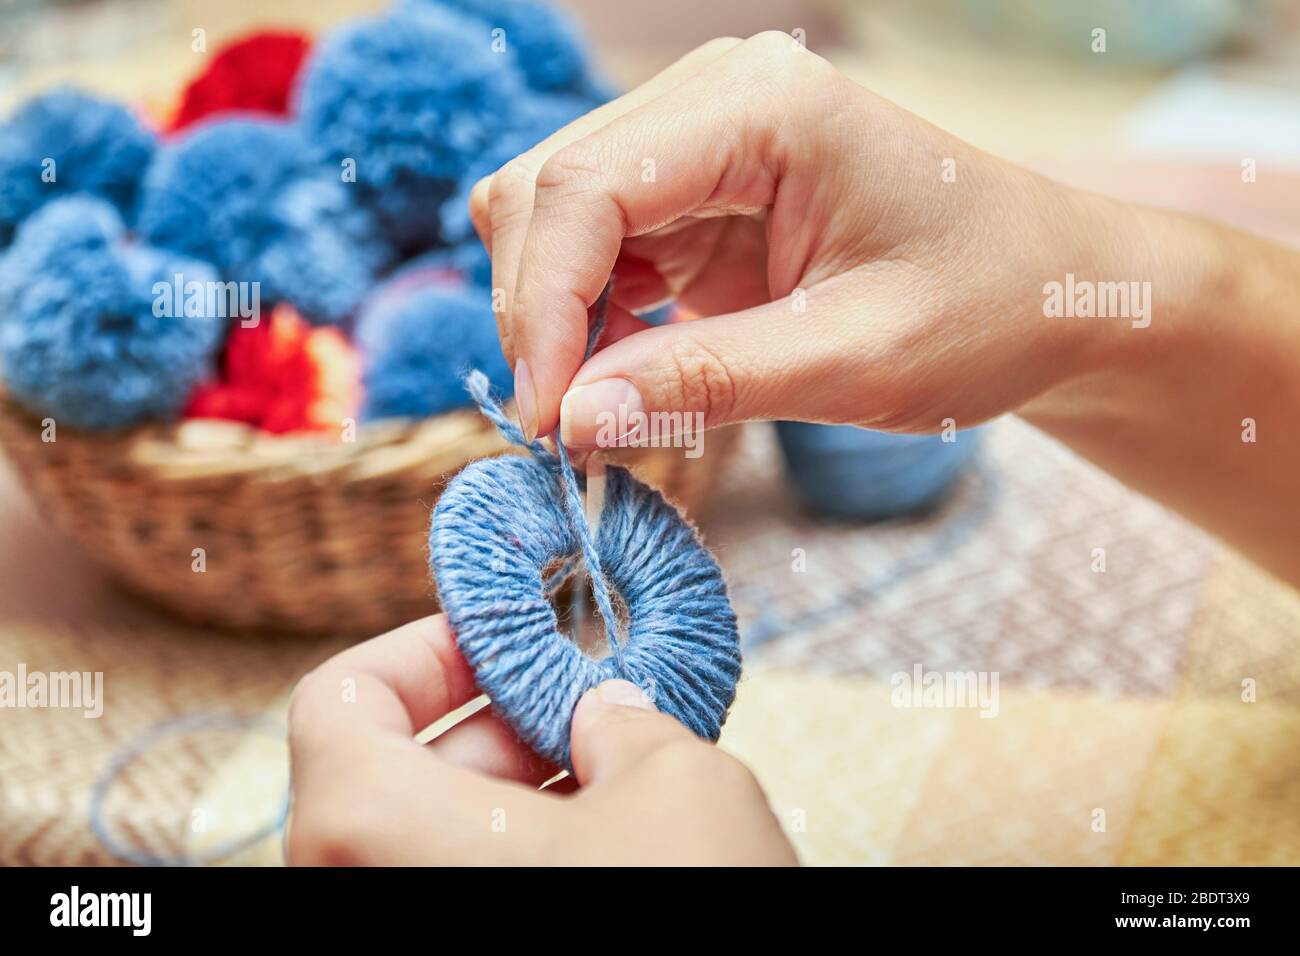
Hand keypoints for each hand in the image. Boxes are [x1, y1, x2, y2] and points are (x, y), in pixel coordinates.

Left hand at [286, 615, 796, 865]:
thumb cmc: (679, 908)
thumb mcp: (676, 780)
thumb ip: (625, 722)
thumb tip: (604, 715)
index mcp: (369, 830)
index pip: (337, 700)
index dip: (424, 650)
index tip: (509, 641)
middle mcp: (361, 897)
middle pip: (391, 774)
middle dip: (495, 724)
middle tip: (584, 704)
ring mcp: (407, 941)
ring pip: (431, 845)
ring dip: (517, 794)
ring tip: (614, 769)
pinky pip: (463, 892)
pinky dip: (522, 856)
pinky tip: (615, 839)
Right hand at [471, 31, 1106, 444]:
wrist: (1048, 290)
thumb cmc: (987, 308)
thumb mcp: (856, 361)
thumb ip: (709, 383)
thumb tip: (573, 419)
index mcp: (763, 108)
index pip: (586, 187)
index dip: (543, 307)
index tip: (552, 417)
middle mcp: (715, 98)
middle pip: (546, 192)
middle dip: (538, 314)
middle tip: (571, 426)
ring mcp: (699, 138)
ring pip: (550, 216)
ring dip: (554, 316)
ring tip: (601, 405)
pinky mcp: (694, 190)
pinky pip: (592, 246)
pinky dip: (584, 316)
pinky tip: (624, 373)